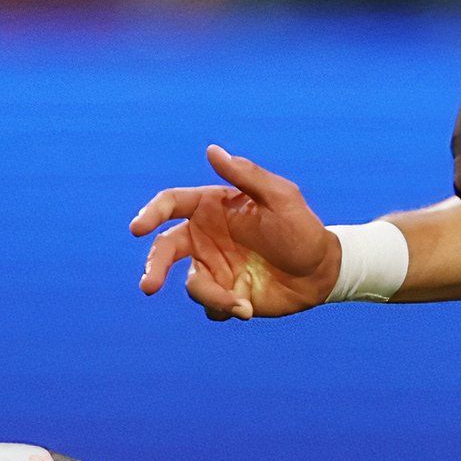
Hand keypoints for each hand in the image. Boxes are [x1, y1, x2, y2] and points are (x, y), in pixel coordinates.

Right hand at [130, 146, 339, 320]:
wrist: (322, 272)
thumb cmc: (302, 228)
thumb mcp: (280, 197)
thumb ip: (246, 176)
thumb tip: (212, 150)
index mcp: (212, 208)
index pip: (172, 204)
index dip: (151, 213)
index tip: (138, 228)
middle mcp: (206, 237)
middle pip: (165, 248)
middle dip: (154, 267)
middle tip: (149, 286)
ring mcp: (213, 267)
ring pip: (191, 284)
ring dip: (211, 296)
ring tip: (241, 304)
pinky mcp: (224, 295)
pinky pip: (209, 306)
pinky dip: (223, 309)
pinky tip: (248, 308)